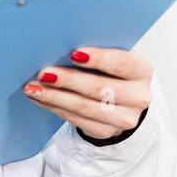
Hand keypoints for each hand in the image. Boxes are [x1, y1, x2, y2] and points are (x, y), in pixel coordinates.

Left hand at [22, 47, 151, 139]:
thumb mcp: (114, 57)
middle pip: (99, 89)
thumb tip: (61, 45)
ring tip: (34, 88)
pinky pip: (76, 120)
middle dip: (68, 80)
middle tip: (44, 73)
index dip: (98, 59)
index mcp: (142, 70)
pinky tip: (40, 99)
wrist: (122, 102)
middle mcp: (138, 97)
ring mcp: (124, 118)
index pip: (121, 63)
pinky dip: (55, 107)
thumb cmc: (113, 72)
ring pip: (84, 107)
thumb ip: (97, 51)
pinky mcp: (106, 131)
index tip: (73, 53)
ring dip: (55, 97)